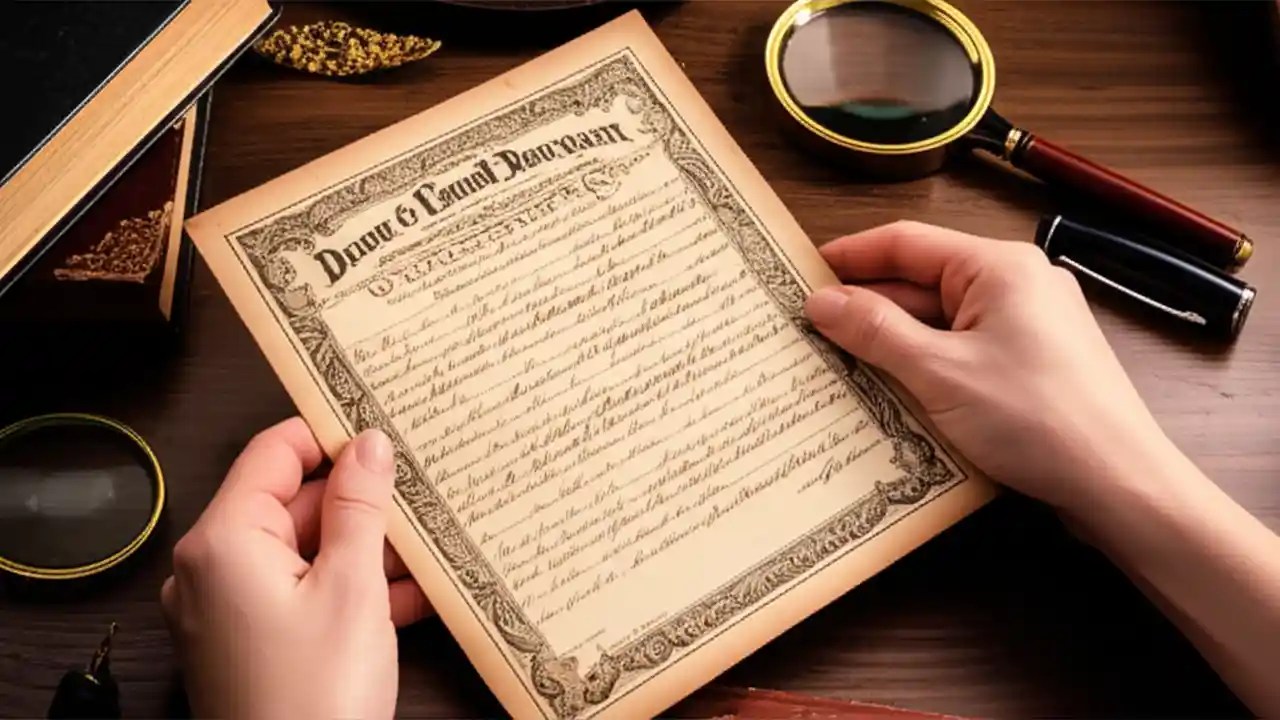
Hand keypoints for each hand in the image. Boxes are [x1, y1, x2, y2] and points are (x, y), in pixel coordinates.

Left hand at [161, 418, 431, 719]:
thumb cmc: (315, 697)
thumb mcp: (354, 587)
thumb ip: (360, 506)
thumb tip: (368, 444)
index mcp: (224, 541)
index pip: (273, 453)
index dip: (328, 431)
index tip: (380, 422)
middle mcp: (212, 570)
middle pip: (290, 504)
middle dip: (358, 499)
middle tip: (421, 488)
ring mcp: (228, 611)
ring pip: (303, 552)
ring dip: (364, 547)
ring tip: (430, 543)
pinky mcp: (249, 645)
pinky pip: (300, 594)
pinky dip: (349, 588)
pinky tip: (410, 594)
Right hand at [804, 221, 1173, 517]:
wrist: (1119, 484)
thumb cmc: (1040, 420)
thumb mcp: (939, 372)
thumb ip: (875, 331)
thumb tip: (822, 301)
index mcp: (999, 266)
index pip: (905, 243)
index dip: (849, 257)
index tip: (801, 273)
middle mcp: (1017, 284)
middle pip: (921, 284)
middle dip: (866, 308)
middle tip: (808, 331)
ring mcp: (1027, 326)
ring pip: (939, 323)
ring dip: (892, 343)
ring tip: (837, 364)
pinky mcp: (1031, 364)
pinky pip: (962, 352)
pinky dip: (924, 366)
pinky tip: (891, 392)